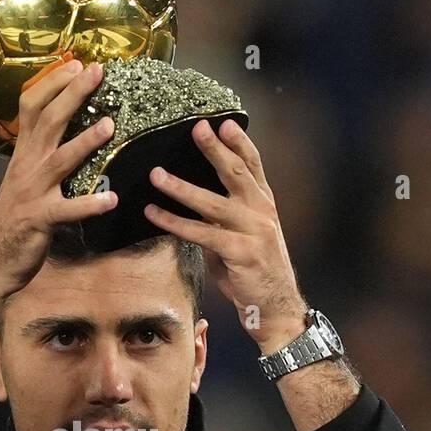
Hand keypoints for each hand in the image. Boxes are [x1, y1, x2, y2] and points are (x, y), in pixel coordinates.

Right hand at [0, 58, 117, 298]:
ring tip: (110, 126)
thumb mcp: (23, 179)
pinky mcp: (40, 220)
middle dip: (73, 94)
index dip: (52, 83)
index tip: (76, 63)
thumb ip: (40, 156)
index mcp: (22, 154)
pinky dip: (89, 205)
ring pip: (60, 160)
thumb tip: (62, 134)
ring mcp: (32, 192)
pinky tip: (110, 201)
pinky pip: (67, 210)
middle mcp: (26, 166)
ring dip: (85, 142)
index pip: (31, 107)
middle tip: (97, 71)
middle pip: (49, 121)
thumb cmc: (13, 220)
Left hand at [143, 118, 307, 346]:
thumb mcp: (241, 238)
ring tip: (156, 174)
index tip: (223, 122)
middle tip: (196, 127)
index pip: (253, 165)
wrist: (276, 308)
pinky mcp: (240, 252)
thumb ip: (222, 219)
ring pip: (213, 202)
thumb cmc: (254, 273)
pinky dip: (175, 222)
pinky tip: (154, 213)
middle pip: (237, 173)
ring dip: (181, 187)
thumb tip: (191, 203)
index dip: (239, 142)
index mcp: (264, 205)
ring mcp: (254, 231)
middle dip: (215, 149)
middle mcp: (262, 213)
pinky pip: (202, 233)